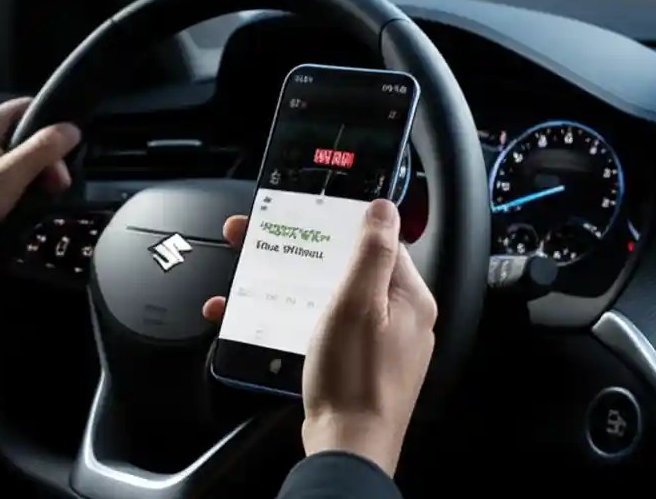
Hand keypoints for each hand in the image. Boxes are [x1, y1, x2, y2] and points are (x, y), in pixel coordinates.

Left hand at [0, 97, 79, 301]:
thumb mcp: (12, 173)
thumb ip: (44, 148)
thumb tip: (73, 128)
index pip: (25, 106)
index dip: (51, 121)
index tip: (70, 145)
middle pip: (23, 135)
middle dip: (46, 157)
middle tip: (60, 182)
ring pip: (15, 157)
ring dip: (35, 174)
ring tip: (48, 195)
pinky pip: (3, 174)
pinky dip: (19, 185)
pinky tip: (28, 202)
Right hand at [204, 200, 436, 476]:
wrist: (348, 448)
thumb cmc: (355, 378)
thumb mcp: (360, 304)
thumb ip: (373, 253)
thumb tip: (385, 207)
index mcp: (410, 297)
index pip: (379, 244)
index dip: (338, 225)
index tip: (303, 215)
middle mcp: (401, 319)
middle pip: (349, 270)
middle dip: (302, 254)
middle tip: (255, 242)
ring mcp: (379, 344)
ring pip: (331, 298)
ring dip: (289, 286)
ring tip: (245, 279)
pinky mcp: (356, 364)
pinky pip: (325, 328)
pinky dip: (292, 319)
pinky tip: (255, 319)